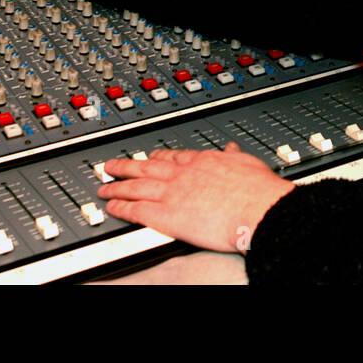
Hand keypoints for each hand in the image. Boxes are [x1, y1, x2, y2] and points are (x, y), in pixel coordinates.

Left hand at [98, 142, 294, 252]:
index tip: (148, 156)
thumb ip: (233, 154)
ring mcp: (173, 193)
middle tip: (111, 165)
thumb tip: (231, 147)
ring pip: (136, 186)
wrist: (258, 208)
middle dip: (127, 166)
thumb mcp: (246, 161)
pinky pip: (137, 209)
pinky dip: (122, 207)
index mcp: (203, 160)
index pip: (172, 157)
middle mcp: (183, 174)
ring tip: (104, 186)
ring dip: (117, 186)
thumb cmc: (258, 189)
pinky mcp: (167, 215)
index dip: (156, 157)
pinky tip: (112, 207)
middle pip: (147, 167)